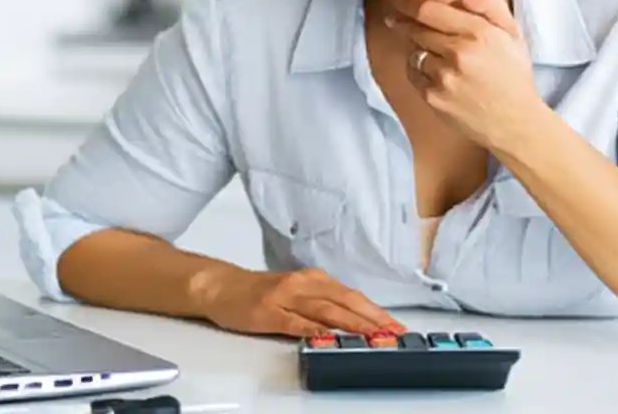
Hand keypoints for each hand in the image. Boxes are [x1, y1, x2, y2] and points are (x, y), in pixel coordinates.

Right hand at [191, 266, 405, 337]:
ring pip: (325, 309)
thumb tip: (353, 322)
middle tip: (393, 332)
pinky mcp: (268, 312)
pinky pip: (294, 321)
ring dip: (350, 323)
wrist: (221, 286)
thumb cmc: (259, 292)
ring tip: (371, 335)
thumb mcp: (296, 292)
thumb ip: (322, 304)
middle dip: (372, 318)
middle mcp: (303, 284)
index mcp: (313, 280)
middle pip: (344, 301)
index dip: (375, 311)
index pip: (351, 296)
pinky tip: (325, 336)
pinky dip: (312, 328)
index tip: (396, 325)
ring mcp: (285, 297)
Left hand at [385, 0, 541, 150]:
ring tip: (440, 59)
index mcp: (479, 32)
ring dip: (421, 51)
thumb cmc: (513, 76)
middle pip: (418, 30)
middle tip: (398, 22)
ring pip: (415, 52)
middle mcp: (459, 53)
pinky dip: (420, 71)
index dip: (410, 5)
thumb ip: (492, 6)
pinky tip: (437, 75)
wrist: (514, 123)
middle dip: (409, 26)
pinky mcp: (432, 97)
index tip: (400, 2)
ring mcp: (443, 76)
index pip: (430, 10)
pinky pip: (414, 73)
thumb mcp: (513, 35)